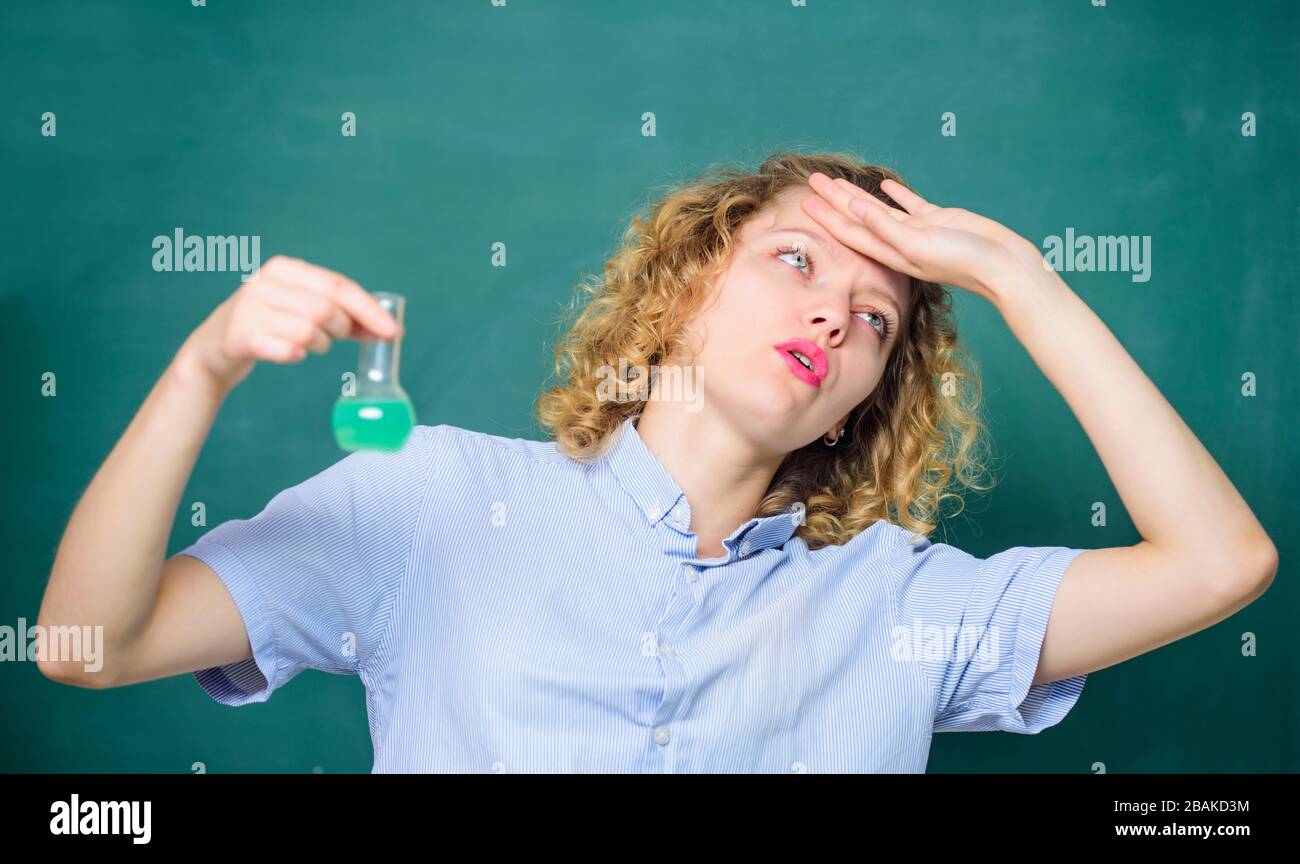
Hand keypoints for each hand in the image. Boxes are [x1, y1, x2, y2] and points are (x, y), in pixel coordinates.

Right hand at [175, 255, 402, 394]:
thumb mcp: (303, 312)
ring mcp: (249, 308)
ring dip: (319, 344)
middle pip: (326, 309)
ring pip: (309, 331)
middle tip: (335, 338)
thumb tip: (391, 329)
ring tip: (307, 345)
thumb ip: (344, 316)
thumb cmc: (270, 327)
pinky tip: (290, 354)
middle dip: (342, 328)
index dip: (369, 309)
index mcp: (284, 269)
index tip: (394, 331)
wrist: (214, 349)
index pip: (338, 286)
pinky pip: (286, 350)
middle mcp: (265, 283)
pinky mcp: (239, 337)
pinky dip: (295, 355)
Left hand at [801, 172, 1045, 303]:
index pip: (851, 231)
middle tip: (812, 181)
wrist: (1003, 265)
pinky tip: (885, 184)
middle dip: (835, 201)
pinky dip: (896, 194)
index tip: (805, 201)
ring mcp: (919, 231)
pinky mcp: (939, 219)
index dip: (827, 216)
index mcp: (892, 251)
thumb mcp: (919, 243)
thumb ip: (886, 227)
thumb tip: (856, 208)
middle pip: (859, 218)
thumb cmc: (962, 260)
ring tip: (837, 181)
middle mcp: (900, 242)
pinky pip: (910, 205)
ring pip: (880, 209)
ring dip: (858, 196)